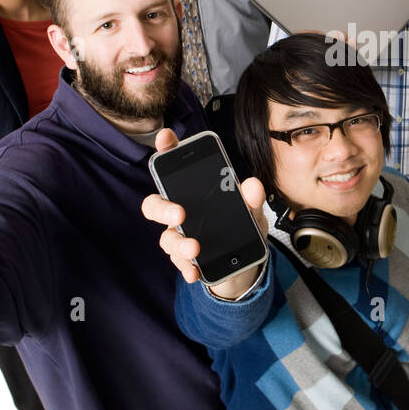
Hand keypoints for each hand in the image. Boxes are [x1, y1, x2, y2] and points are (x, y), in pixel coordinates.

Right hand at [141, 129, 268, 293]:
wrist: (244, 261)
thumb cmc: (241, 226)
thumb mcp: (252, 211)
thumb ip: (252, 198)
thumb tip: (253, 186)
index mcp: (194, 191)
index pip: (174, 166)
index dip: (166, 150)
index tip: (165, 137)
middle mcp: (180, 211)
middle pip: (155, 205)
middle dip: (162, 208)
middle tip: (180, 213)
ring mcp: (179, 235)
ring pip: (166, 237)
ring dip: (179, 243)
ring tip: (195, 248)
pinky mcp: (185, 259)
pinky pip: (178, 262)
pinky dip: (186, 267)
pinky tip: (194, 272)